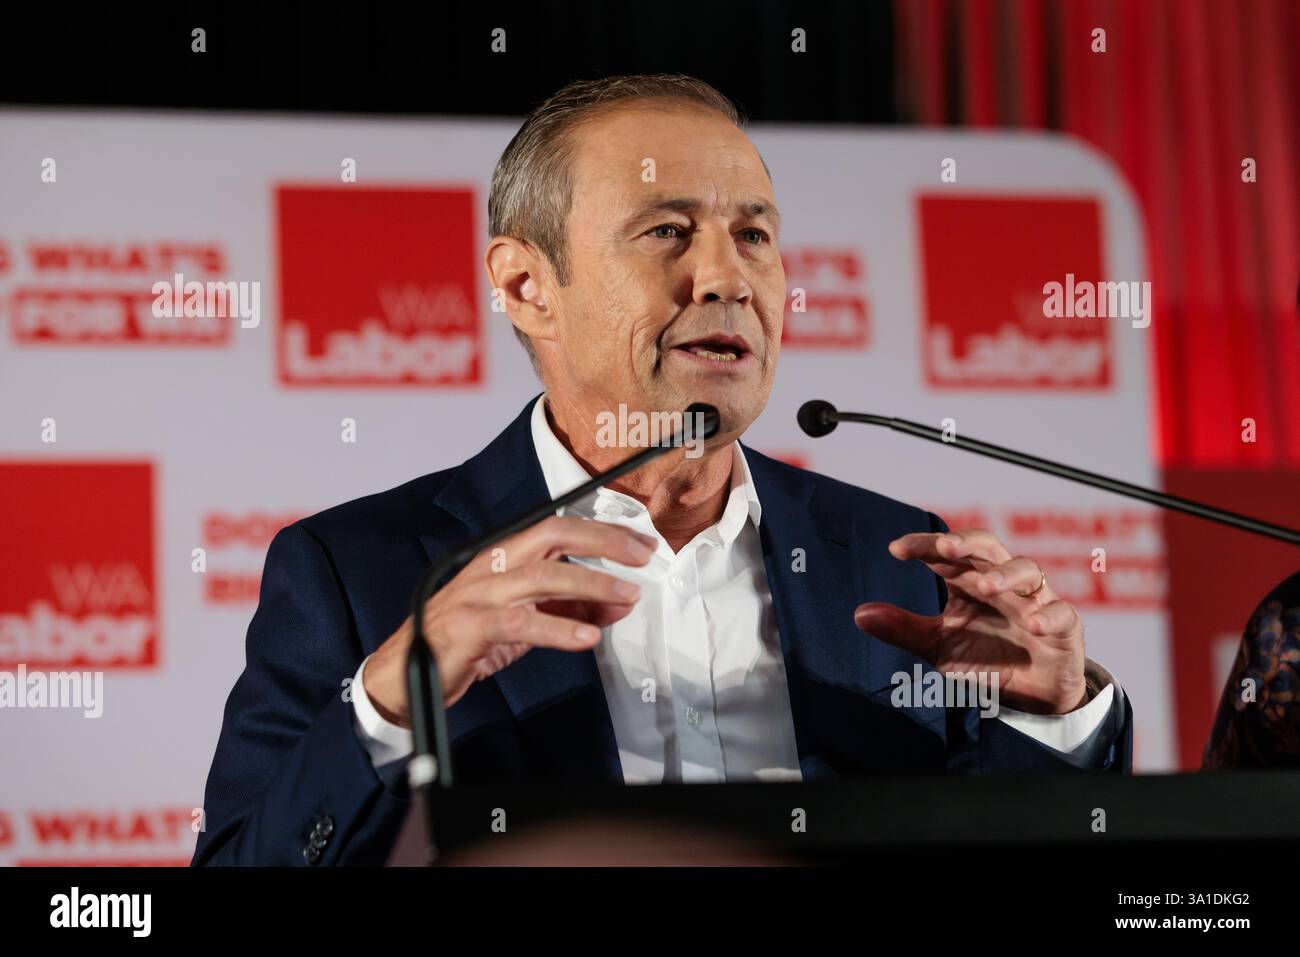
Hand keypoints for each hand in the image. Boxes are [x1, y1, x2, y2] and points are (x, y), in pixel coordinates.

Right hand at [364, 516, 656, 722]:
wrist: (405, 675)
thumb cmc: (468, 641)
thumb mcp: (527, 621)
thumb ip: (570, 608)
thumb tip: (620, 602)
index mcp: (505, 557)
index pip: (560, 529)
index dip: (603, 534)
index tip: (643, 545)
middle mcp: (493, 566)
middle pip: (553, 536)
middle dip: (602, 542)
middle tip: (642, 558)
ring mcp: (478, 594)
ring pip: (541, 576)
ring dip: (590, 584)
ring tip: (626, 596)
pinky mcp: (469, 626)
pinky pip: (520, 623)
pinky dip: (557, 628)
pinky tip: (586, 636)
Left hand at [853, 529, 1086, 714]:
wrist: (1031, 697)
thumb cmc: (986, 661)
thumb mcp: (938, 648)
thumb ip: (904, 629)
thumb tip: (860, 613)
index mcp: (968, 583)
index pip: (946, 553)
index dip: (924, 546)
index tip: (896, 549)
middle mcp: (1002, 584)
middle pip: (988, 548)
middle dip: (968, 543)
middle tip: (945, 546)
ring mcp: (1034, 602)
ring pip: (1028, 570)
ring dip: (1006, 575)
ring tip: (985, 586)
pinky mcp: (1063, 627)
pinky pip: (1061, 612)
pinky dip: (1047, 614)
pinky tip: (1032, 623)